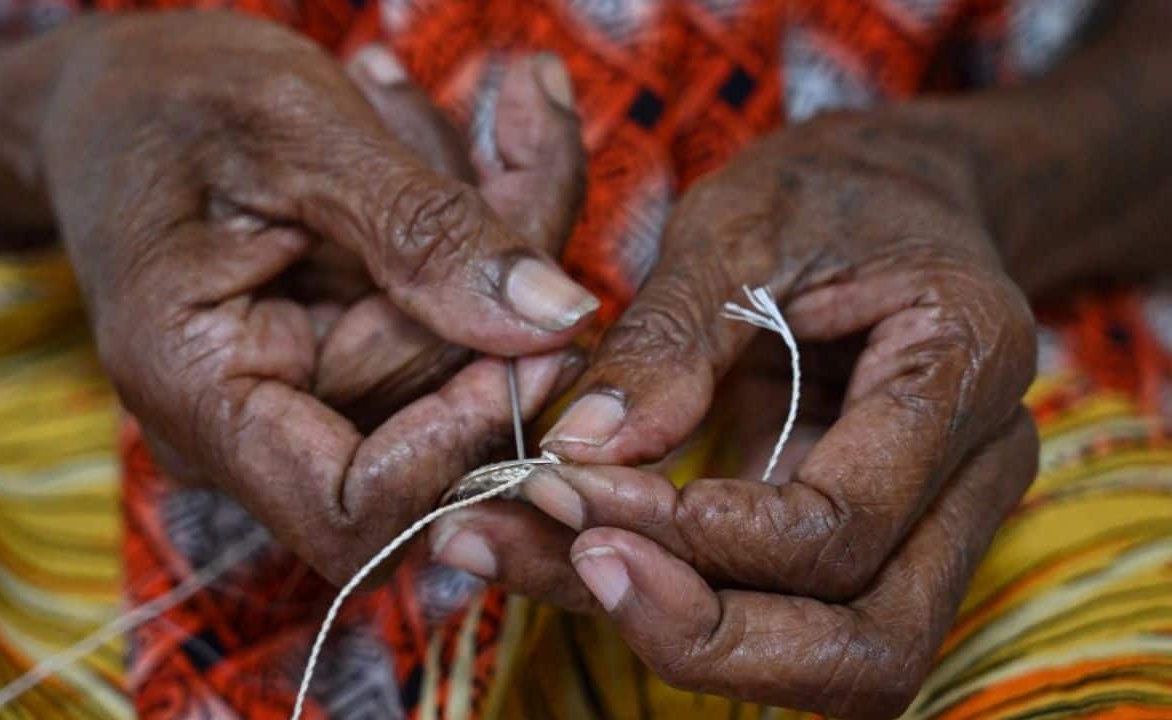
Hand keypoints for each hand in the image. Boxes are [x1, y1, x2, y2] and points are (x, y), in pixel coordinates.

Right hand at [37, 11, 593, 583]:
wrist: (122, 96)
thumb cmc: (176, 98)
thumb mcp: (297, 130)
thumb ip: (424, 230)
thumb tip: (559, 320)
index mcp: (194, 389)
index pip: (354, 509)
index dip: (462, 443)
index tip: (540, 335)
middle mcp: (247, 426)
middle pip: (434, 422)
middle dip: (501, 279)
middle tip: (523, 110)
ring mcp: (300, 401)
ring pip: (463, 366)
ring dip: (502, 229)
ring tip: (477, 102)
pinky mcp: (347, 363)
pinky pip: (456, 330)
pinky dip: (492, 234)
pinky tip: (486, 131)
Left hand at [429, 112, 1038, 716]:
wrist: (893, 195)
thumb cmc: (825, 190)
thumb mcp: (739, 222)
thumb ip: (667, 336)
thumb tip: (578, 449)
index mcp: (966, 364)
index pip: (850, 524)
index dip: (715, 537)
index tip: (585, 491)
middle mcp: (973, 472)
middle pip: (867, 649)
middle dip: (706, 636)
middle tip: (575, 562)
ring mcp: (925, 522)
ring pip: (823, 655)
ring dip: (670, 633)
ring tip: (516, 553)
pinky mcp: (854, 540)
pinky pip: (769, 607)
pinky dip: (658, 592)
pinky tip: (544, 544)